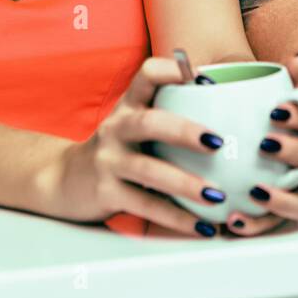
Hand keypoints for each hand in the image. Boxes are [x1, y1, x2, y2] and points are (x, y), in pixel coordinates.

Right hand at [55, 56, 235, 236]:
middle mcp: (117, 128)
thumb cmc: (118, 150)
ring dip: (185, 183)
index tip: (204, 79)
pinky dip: (177, 218)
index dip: (171, 71)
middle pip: (149, 123)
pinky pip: (145, 205)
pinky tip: (202, 226)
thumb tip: (233, 113)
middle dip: (184, 131)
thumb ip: (170, 115)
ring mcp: (108, 160)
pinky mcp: (105, 192)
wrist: (64, 179)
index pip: (146, 75)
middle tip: (217, 142)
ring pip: (148, 170)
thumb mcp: (135, 125)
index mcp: (129, 106)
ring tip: (216, 195)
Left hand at [222, 52, 297, 237]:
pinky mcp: (280, 211)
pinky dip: (256, 224)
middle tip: (265, 143)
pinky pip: (273, 223)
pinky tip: (234, 220)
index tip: (277, 109)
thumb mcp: (269, 89)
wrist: (243, 129)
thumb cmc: (261, 111)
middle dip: (293, 153)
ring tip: (255, 192)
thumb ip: (286, 74)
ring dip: (281, 200)